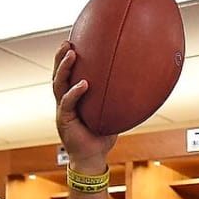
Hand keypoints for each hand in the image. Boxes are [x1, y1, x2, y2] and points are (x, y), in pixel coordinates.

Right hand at [52, 42, 116, 165]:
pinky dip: (75, 92)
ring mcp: (62, 110)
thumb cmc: (102, 135)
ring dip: (64, 68)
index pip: (68, 74)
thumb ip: (117, 99)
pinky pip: (68, 103)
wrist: (92, 158)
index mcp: (73, 97)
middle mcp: (64, 101)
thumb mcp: (111, 113)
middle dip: (61, 57)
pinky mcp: (64, 120)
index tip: (74, 40)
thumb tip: (140, 85)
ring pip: (58, 84)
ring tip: (71, 53)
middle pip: (58, 74)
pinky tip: (83, 83)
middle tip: (67, 41)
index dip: (68, 58)